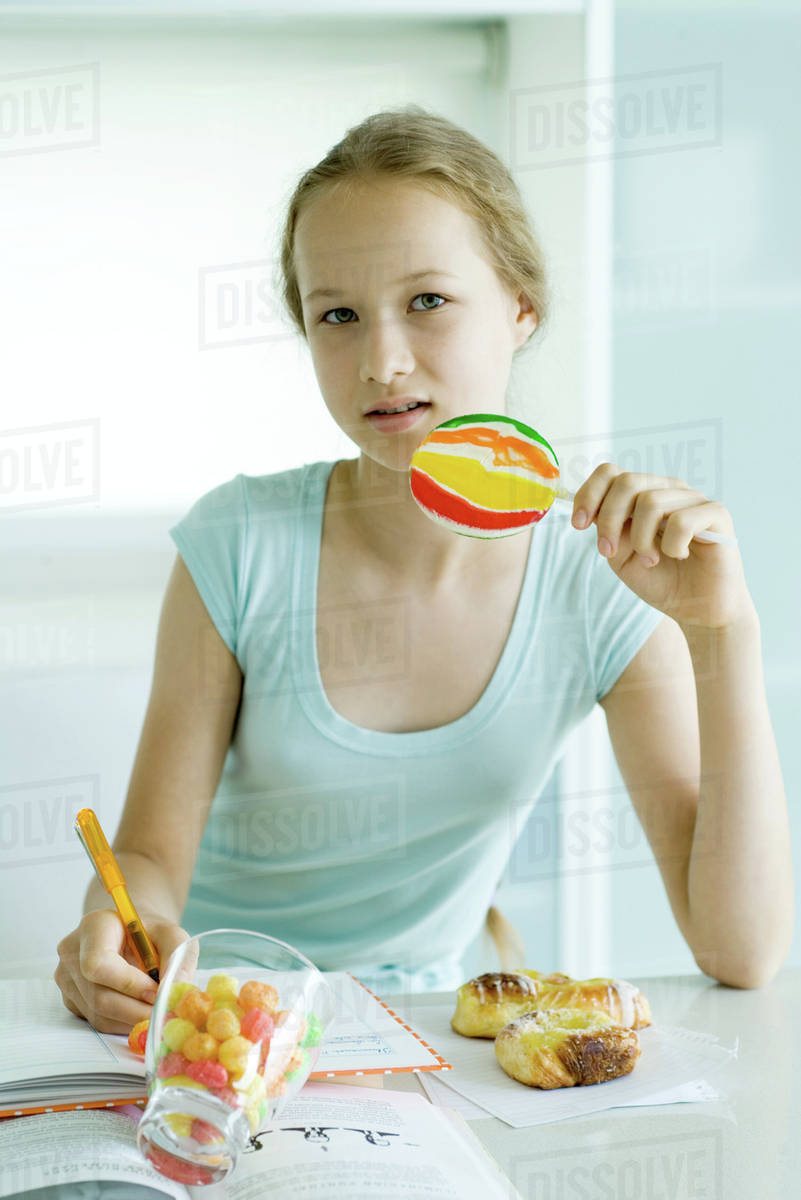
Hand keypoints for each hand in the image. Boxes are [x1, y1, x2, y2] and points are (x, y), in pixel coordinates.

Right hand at [54, 908, 189, 1034]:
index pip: (98, 964)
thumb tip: (177, 991)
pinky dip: (124, 1022)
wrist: (131, 935)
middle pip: (99, 996)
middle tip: (165, 1013)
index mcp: (94, 926)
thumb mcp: (172, 935)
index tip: (156, 990)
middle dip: (137, 1010)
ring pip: (99, 1015)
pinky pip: (97, 1022)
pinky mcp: (72, 1001)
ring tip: (156, 1009)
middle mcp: (72, 953)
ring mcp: (67, 979)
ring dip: (133, 1019)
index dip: (129, 984)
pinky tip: (140, 1009)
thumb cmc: (150, 934)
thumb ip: (179, 958)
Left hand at [570, 463, 755, 630]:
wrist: (699, 609)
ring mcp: (693, 499)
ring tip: (650, 560)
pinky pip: (682, 520)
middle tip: (610, 551)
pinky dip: (672, 546)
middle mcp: (668, 489)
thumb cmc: (661, 580)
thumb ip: (608, 529)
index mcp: (643, 494)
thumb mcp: (622, 556)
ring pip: (651, 502)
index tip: (578, 525)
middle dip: (609, 519)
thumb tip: (591, 509)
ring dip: (641, 540)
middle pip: (627, 482)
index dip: (589, 494)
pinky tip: (680, 556)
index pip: (611, 473)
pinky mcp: (716, 514)